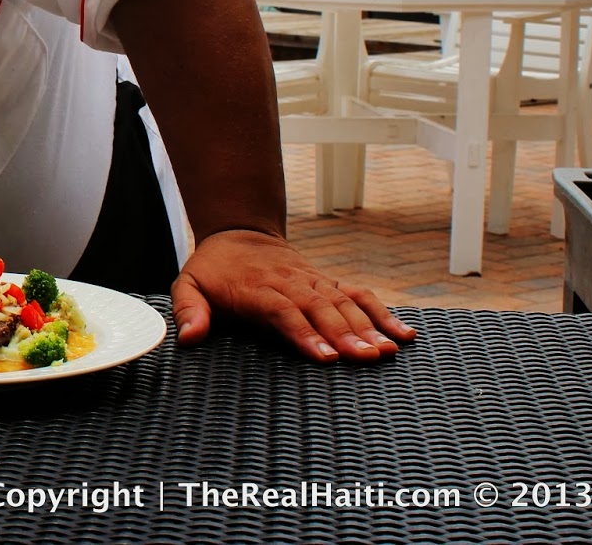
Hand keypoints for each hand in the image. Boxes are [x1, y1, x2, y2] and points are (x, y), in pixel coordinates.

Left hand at [171, 229, 416, 363]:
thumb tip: (189, 338)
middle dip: (345, 335)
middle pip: (320, 309)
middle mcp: (289, 283)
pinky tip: (404, 334)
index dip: (304, 333)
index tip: (324, 357)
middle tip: (366, 359)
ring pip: (343, 303)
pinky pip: (358, 295)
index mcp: (255, 288)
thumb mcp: (187, 285)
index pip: (282, 312)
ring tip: (387, 351)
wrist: (238, 232)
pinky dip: (382, 313)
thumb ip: (189, 310)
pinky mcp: (328, 282)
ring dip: (367, 327)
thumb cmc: (213, 270)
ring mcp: (312, 281)